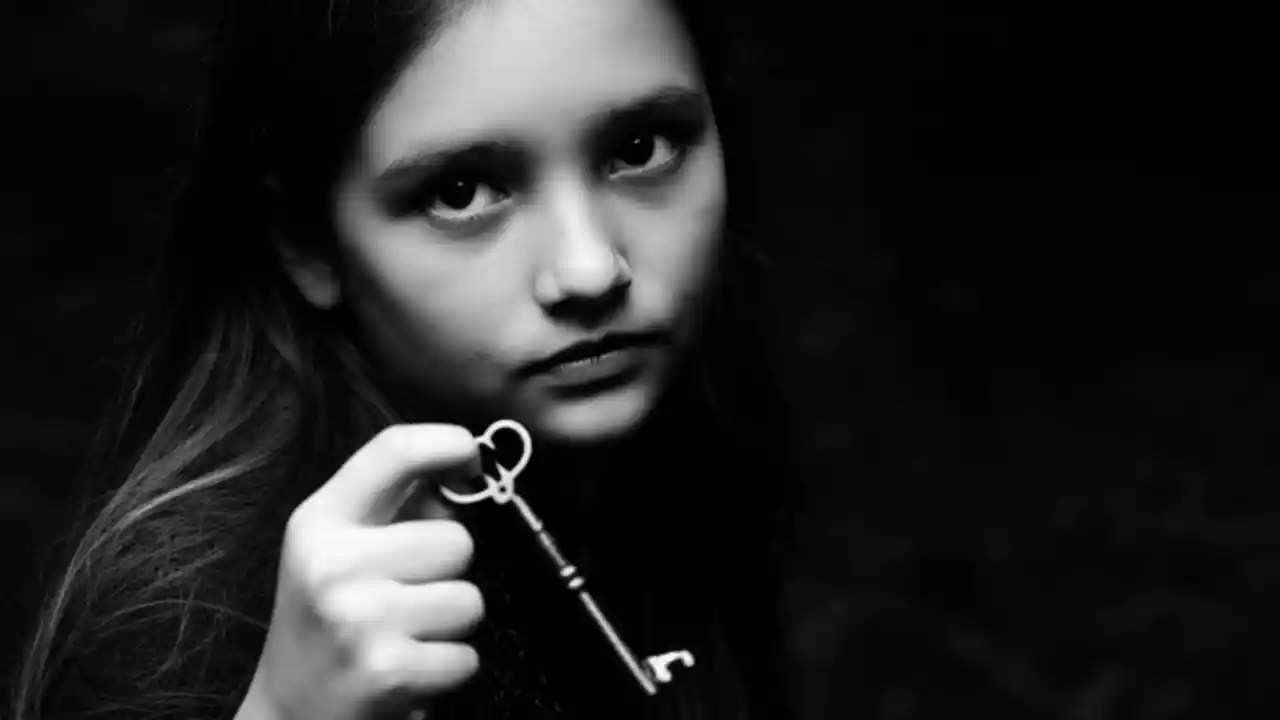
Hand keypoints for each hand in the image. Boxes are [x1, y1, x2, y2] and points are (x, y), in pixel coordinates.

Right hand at [236, 424, 484, 719]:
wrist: (289, 714)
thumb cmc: (328, 623)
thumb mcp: (341, 551)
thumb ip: (397, 508)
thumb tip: (462, 477)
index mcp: (320, 522)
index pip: (395, 450)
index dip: (448, 443)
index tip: (471, 458)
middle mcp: (333, 564)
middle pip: (456, 540)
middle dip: (449, 572)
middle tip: (408, 598)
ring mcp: (358, 618)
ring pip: (469, 601)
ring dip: (450, 625)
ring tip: (406, 635)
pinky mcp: (386, 671)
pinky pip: (466, 656)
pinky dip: (448, 670)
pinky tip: (408, 671)